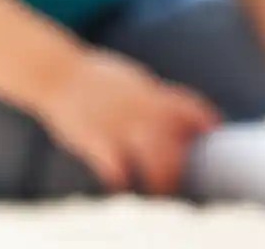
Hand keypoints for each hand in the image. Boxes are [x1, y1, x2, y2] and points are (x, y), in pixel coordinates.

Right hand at [38, 51, 220, 194]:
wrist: (54, 72)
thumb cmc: (93, 79)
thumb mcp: (131, 80)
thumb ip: (156, 98)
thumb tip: (182, 115)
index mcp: (150, 94)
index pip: (191, 109)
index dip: (206, 123)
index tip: (210, 135)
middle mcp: (141, 110)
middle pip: (177, 144)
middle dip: (180, 167)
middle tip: (177, 180)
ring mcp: (119, 125)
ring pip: (156, 160)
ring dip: (161, 181)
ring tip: (156, 192)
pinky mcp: (95, 139)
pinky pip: (117, 169)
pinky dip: (123, 182)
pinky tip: (121, 187)